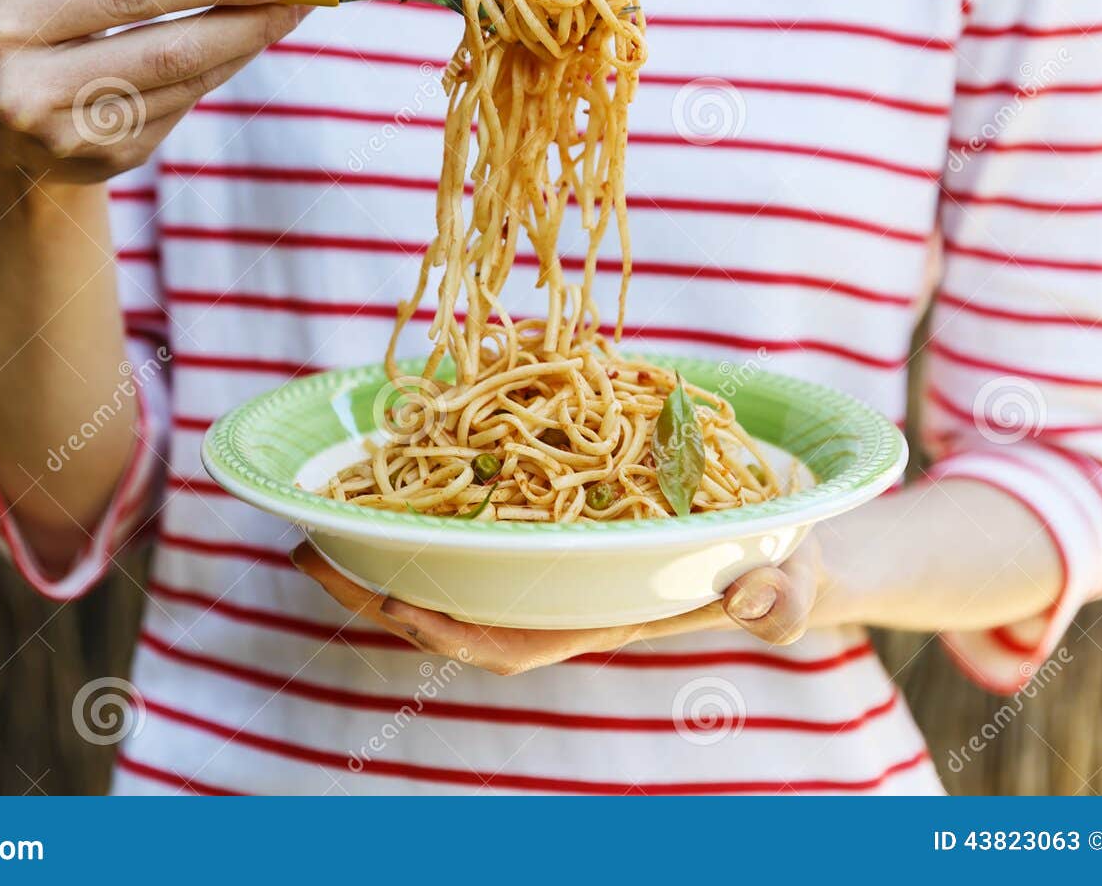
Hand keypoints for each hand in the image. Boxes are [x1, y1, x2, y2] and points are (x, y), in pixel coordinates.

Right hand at [0, 0, 307, 186]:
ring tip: (287, 10)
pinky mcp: (106, 161)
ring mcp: (68, 136)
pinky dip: (218, 70)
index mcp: (6, 23)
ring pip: (184, 82)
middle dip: (247, 18)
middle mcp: (27, 89)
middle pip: (168, 49)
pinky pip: (182, 106)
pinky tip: (241, 43)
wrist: (12, 108)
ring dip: (244, 43)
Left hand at [291, 537, 827, 675]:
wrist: (785, 536)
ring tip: (321, 508)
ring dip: (390, 544)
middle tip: (309, 544)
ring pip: (457, 565)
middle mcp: (564, 591)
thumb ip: (780, 598)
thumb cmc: (784, 565)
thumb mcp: (792, 579)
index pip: (511, 642)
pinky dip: (435, 498)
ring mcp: (556, 555)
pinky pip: (481, 517)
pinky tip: (397, 459)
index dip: (446, 629)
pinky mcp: (557, 515)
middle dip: (382, 586)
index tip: (390, 601)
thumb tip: (759, 600)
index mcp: (602, 615)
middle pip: (457, 606)